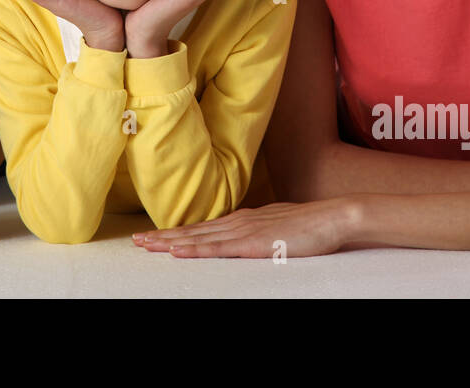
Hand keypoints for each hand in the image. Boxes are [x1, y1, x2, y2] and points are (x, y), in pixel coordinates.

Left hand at [132, 200, 352, 257]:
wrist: (332, 217)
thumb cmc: (310, 224)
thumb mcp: (276, 226)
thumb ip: (256, 231)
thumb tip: (244, 236)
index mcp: (242, 219)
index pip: (203, 228)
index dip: (177, 232)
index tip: (155, 236)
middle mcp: (237, 222)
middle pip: (194, 231)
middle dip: (163, 237)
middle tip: (137, 242)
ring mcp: (244, 232)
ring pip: (199, 239)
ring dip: (170, 243)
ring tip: (146, 246)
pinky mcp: (253, 244)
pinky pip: (218, 249)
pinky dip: (195, 250)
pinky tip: (178, 252)